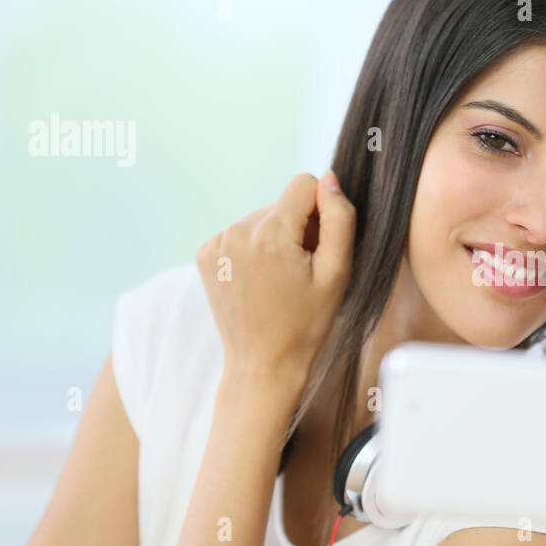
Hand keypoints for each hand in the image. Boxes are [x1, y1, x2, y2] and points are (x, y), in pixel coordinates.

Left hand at [196, 172, 355, 393]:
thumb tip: (329, 180)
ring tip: (281, 280)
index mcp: (270, 234)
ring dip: (276, 240)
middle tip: (302, 272)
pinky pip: (241, 233)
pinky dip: (255, 250)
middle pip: (282, 203)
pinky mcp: (205, 254)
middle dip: (298, 229)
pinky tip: (261, 281)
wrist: (263, 364)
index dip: (321, 212)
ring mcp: (216, 243)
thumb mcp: (337, 273)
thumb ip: (339, 219)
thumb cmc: (305, 325)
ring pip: (262, 218)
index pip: (305, 184)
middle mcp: (237, 231)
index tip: (319, 247)